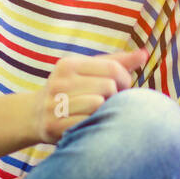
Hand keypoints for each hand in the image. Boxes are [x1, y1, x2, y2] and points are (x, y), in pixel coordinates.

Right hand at [32, 47, 148, 143]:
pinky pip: (87, 122)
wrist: (34, 116)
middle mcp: (60, 81)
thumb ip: (117, 62)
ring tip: (100, 113)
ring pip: (99, 104)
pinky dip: (94, 124)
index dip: (125, 79)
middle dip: (116, 96)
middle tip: (112, 103)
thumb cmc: (71, 91)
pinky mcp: (54, 125)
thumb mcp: (88, 72)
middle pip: (108, 86)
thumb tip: (145, 53)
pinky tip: (90, 124)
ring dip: (105, 111)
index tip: (123, 88)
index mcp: (69, 64)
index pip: (112, 68)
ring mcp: (55, 103)